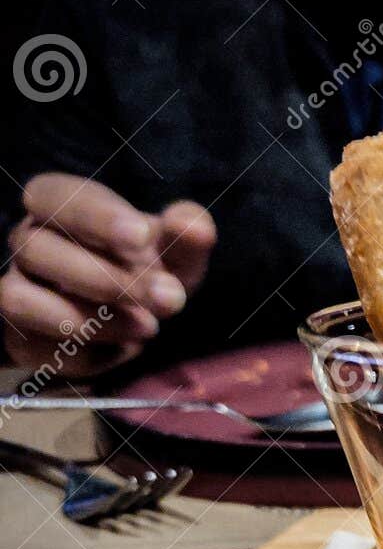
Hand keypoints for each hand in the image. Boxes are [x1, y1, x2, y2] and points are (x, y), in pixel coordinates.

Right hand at [1, 175, 215, 376]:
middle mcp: (28, 243)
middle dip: (104, 278)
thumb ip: (187, 234)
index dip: (94, 216)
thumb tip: (196, 226)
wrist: (135, 320)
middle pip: (35, 249)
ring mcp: (18, 290)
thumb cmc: (150, 269)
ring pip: (22, 299)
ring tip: (148, 327)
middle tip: (168, 298)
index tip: (142, 236)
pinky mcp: (24, 338)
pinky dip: (87, 352)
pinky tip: (125, 347)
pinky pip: (38, 346)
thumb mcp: (177, 252)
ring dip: (91, 319)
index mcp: (60, 207)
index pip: (53, 196)